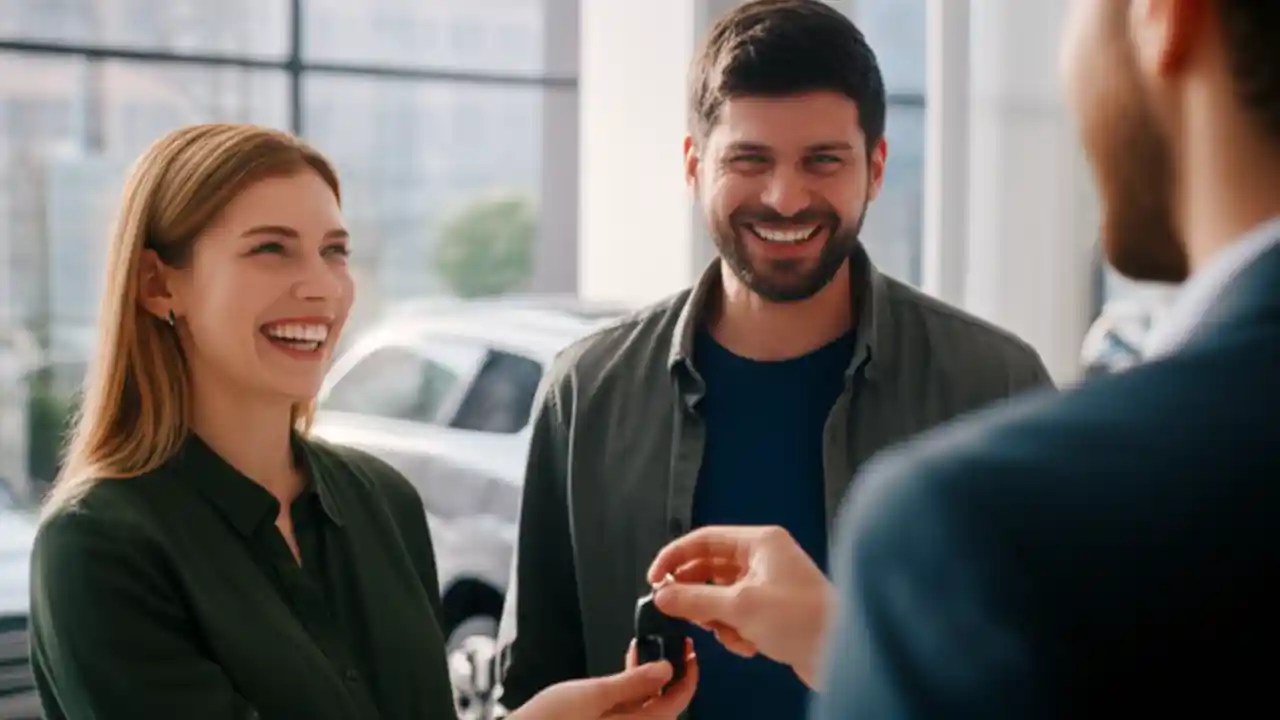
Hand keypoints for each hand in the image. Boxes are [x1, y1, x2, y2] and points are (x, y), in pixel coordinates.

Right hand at [509, 640, 697, 719]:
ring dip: (651, 679)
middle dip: (670, 674)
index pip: (677, 702)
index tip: (691, 652)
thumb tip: (666, 670)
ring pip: (647, 705)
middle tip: (672, 645)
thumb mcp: (593, 694)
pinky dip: (633, 689)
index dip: (688, 676)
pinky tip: (626, 670)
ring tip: (646, 650)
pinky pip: (630, 709)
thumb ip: (632, 682)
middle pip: (665, 704)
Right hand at [647, 525, 834, 688]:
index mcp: (761, 543)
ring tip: (726, 631)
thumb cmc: (805, 620)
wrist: (844, 655)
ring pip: (721, 596)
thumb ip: (695, 600)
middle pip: (711, 569)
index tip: (654, 578)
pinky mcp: (773, 611)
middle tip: (678, 610)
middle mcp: (765, 558)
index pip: (704, 539)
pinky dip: (736, 631)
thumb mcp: (740, 608)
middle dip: (696, 594)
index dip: (675, 557)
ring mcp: (769, 585)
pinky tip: (748, 644)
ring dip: (717, 618)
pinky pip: (738, 615)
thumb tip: (662, 595)